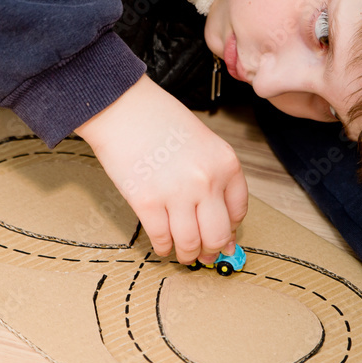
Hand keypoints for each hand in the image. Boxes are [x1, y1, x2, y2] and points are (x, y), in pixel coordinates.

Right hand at [75, 74, 247, 263]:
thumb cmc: (160, 119)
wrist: (123, 106)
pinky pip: (162, 238)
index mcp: (225, 164)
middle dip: (212, 251)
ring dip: (187, 256)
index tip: (224, 236)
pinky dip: (163, 248)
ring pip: (190, 243)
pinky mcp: (147, 202)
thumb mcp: (203, 143)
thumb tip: (219, 220)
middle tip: (207, 256)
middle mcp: (206, 181)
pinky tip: (162, 246)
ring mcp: (177, 193)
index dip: (231, 230)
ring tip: (183, 256)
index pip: (238, 211)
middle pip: (218, 235)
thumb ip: (214, 178)